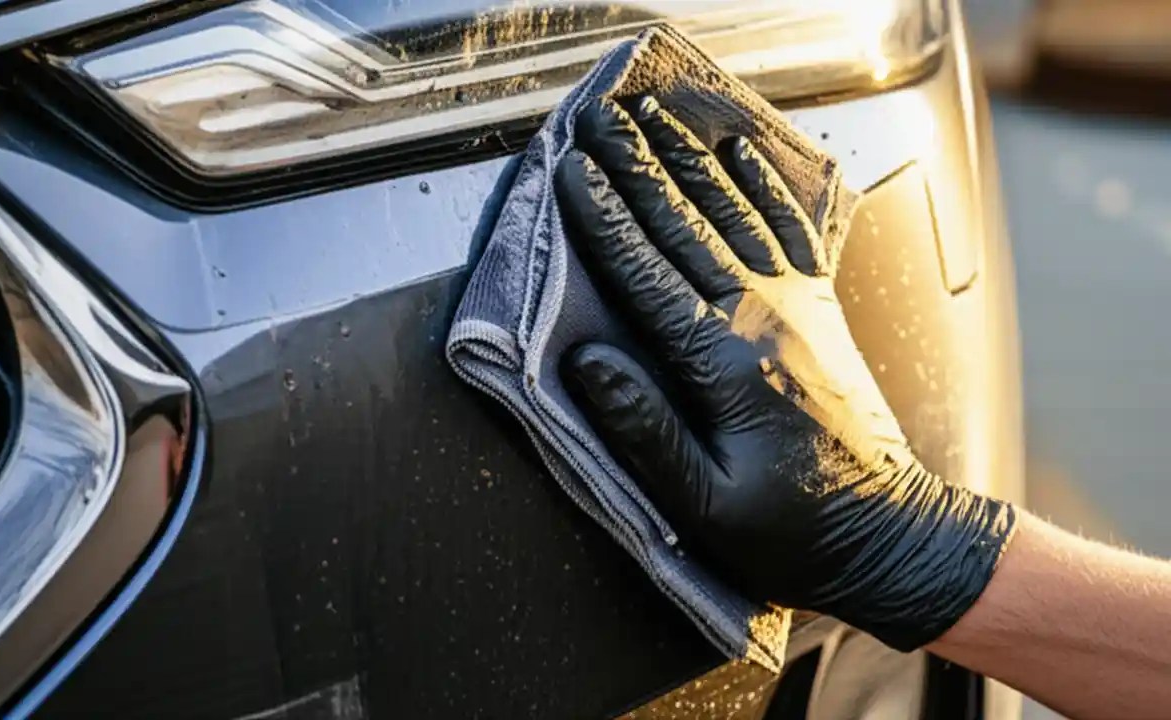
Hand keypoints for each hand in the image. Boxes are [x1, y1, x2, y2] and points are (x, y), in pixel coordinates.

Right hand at [556, 96, 1015, 649]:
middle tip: (599, 117)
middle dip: (638, 165)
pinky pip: (789, 229)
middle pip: (686, 224)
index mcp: (722, 362)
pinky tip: (742, 151)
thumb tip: (587, 359)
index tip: (570, 168)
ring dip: (689, 159)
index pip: (646, 271)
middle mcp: (762, 317)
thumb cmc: (791, 531)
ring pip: (733, 212)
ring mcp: (798, 306)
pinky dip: (762, 183)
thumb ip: (644, 429)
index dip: (603, 216)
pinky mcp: (821, 310)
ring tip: (654, 114)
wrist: (892, 533)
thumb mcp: (703, 504)